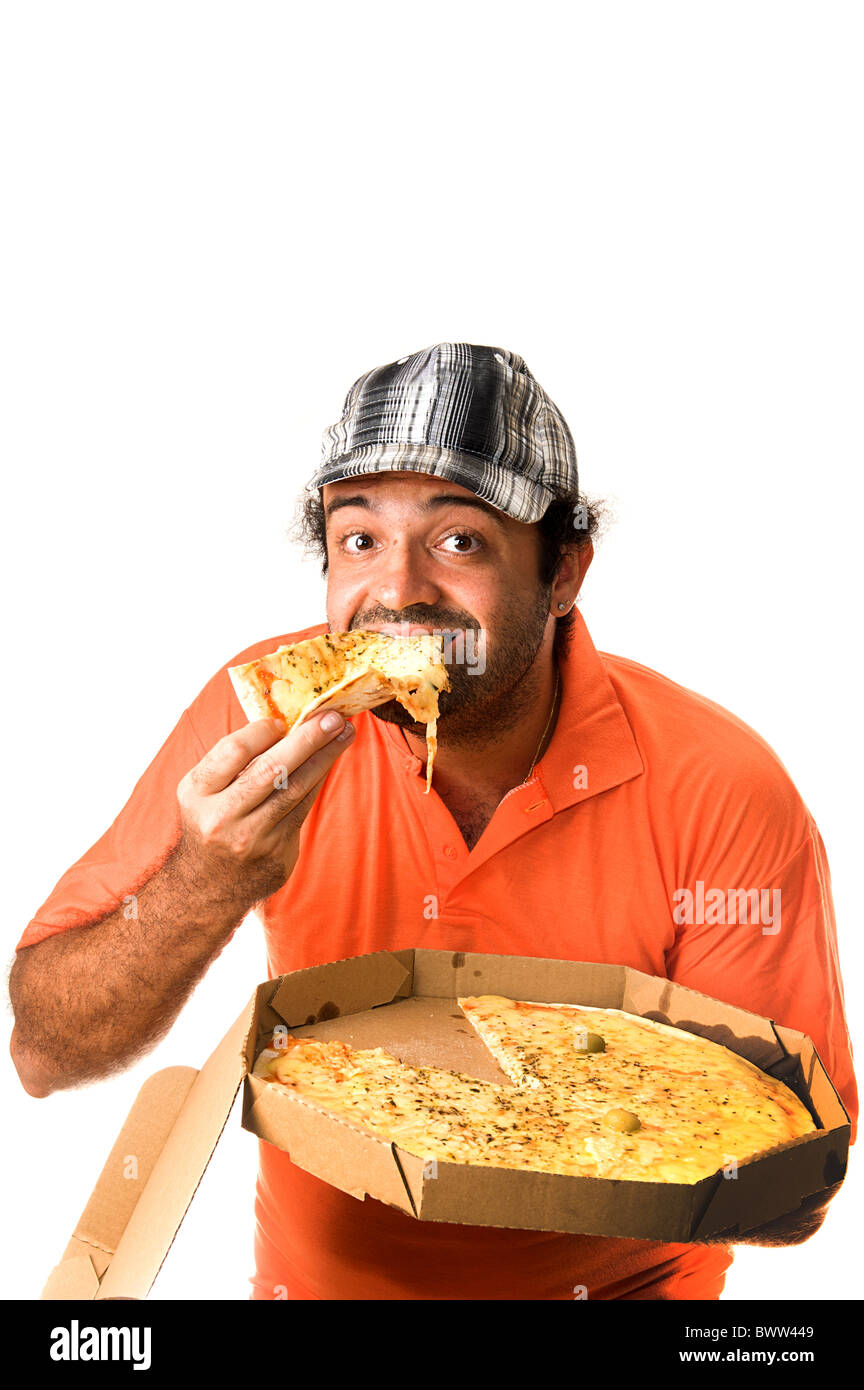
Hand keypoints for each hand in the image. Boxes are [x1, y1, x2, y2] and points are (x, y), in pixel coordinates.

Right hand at [176, 710, 354, 902]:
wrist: (205, 885)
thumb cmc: (210, 819)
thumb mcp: (202, 789)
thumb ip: (233, 760)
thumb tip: (285, 721)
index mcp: (197, 792)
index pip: (233, 751)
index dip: (262, 731)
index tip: (283, 721)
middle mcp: (221, 817)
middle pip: (272, 769)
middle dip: (308, 739)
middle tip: (333, 717)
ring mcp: (251, 839)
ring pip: (295, 789)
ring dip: (325, 757)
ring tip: (344, 733)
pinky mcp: (276, 854)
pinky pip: (303, 809)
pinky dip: (318, 781)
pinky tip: (330, 761)